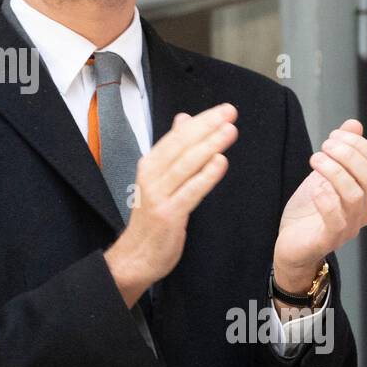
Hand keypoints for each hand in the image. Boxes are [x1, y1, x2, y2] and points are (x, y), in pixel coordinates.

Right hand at [104, 102, 238, 306]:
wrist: (136, 256)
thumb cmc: (152, 217)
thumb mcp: (159, 178)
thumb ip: (173, 149)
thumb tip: (184, 119)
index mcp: (150, 165)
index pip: (177, 136)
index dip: (200, 120)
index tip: (223, 109)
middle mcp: (152, 176)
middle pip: (181, 145)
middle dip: (207, 126)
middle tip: (229, 112)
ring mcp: (158, 195)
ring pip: (186, 164)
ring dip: (209, 145)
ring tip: (229, 131)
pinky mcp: (168, 214)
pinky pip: (190, 191)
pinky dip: (205, 176)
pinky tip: (220, 162)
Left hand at [273, 118, 366, 291]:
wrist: (291, 247)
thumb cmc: (309, 211)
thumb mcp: (323, 175)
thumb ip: (340, 152)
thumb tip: (353, 124)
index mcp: (364, 192)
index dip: (357, 143)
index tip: (334, 135)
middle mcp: (362, 210)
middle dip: (347, 154)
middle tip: (324, 145)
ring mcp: (348, 227)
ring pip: (354, 195)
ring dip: (334, 171)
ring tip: (314, 159)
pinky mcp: (329, 239)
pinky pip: (337, 219)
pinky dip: (326, 199)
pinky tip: (314, 187)